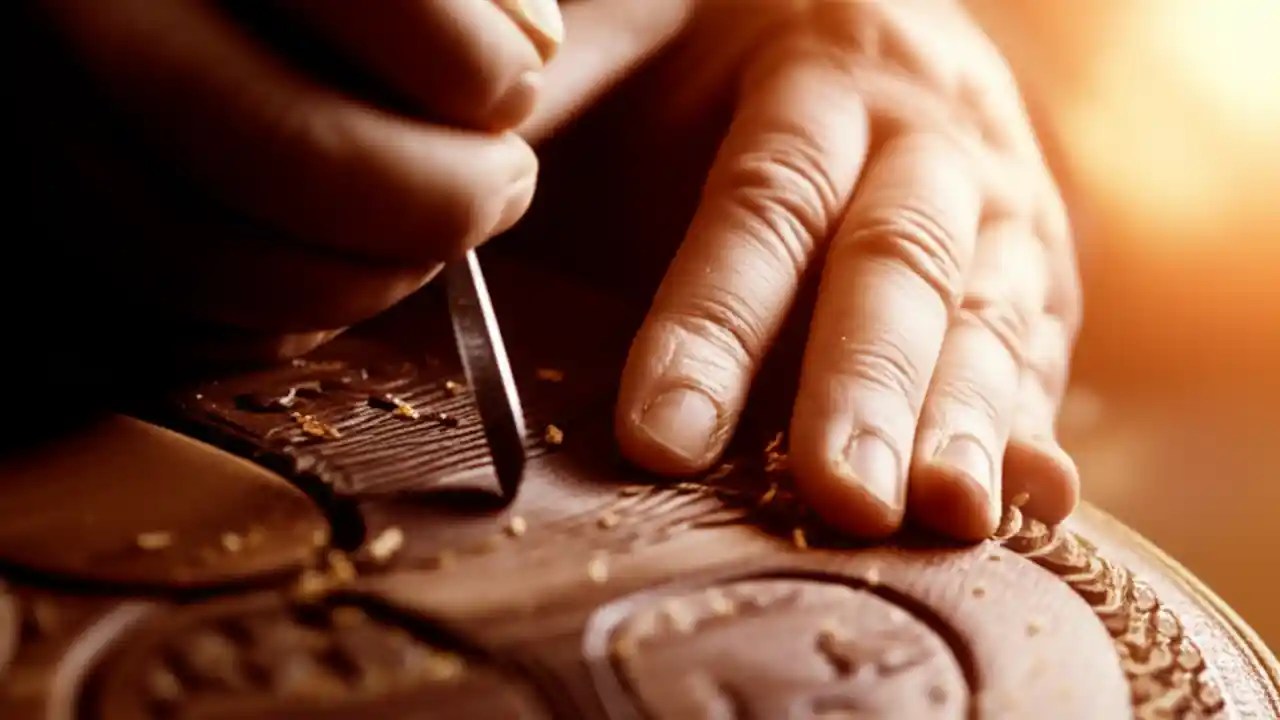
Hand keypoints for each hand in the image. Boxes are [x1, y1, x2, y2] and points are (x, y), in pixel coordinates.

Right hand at [16, 0, 683, 367]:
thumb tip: (523, 60)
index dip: (465, 67)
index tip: (520, 87)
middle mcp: (83, 4)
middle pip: (273, 144)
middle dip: (427, 199)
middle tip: (502, 188)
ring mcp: (36, 101)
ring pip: (201, 245)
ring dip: (364, 274)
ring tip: (440, 238)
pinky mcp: (36, 183)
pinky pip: (154, 290)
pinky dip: (278, 309)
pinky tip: (357, 276)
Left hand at [614, 0, 1080, 538]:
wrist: (890, 31)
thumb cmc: (733, 64)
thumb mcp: (652, 42)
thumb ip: (575, 87)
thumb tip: (472, 153)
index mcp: (815, 76)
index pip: (763, 202)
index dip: (714, 323)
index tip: (661, 437)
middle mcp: (925, 138)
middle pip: (897, 263)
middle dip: (868, 386)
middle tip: (843, 498)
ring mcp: (1001, 206)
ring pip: (991, 313)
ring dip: (970, 421)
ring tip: (946, 516)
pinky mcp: (1038, 275)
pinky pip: (1042, 351)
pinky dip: (1038, 429)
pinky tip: (1037, 503)